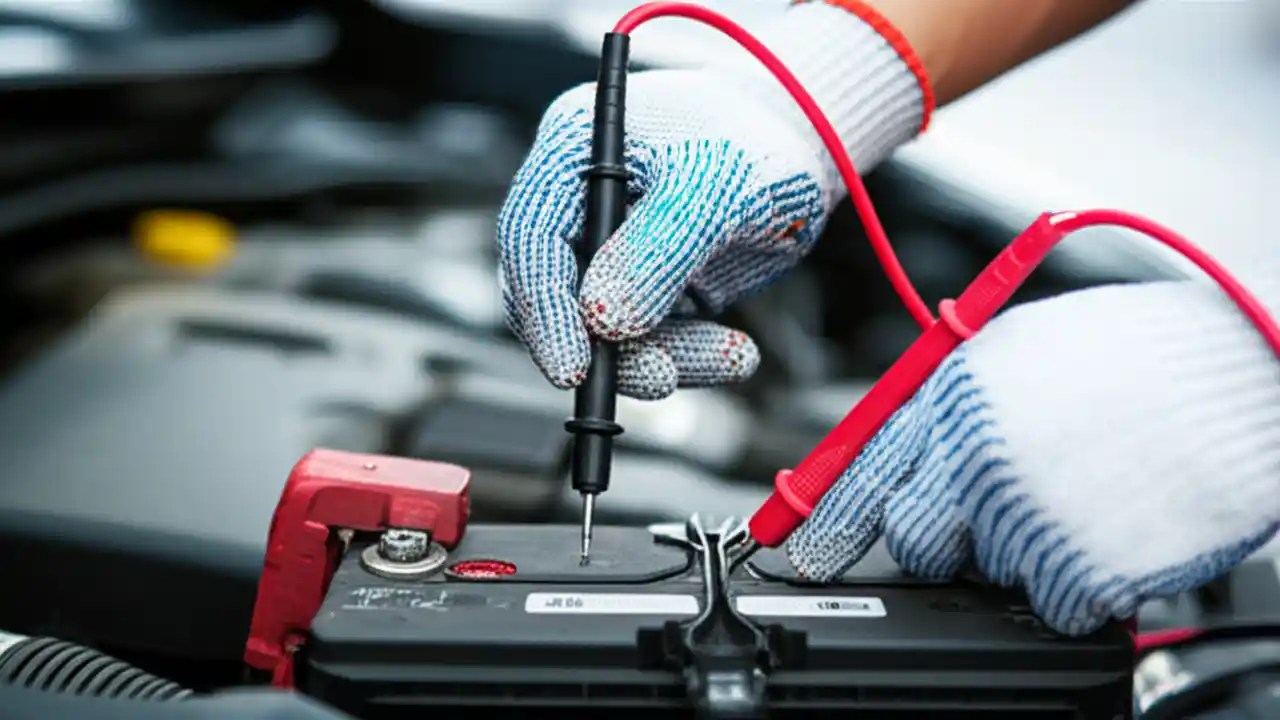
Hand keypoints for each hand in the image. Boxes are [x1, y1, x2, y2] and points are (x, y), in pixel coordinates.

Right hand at [498, 69, 827, 399]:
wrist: (802, 147)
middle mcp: (578, 206)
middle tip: (662, 376)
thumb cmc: (755, 141)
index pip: (530, 237)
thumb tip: (602, 320)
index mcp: (574, 154)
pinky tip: (734, 352)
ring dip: (662, 358)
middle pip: (555, 294)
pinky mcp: (642, 288)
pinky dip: (688, 356)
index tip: (571, 366)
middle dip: (607, 348)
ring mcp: (608, 250)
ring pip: (603, 332)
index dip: (543, 305)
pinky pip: (647, 341)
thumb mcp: (715, 186)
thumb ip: (658, 250)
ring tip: (732, 355)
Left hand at [788, 279, 1279, 634]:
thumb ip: (953, 403)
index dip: (826, 521)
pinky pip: (1052, 605)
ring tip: (1084, 492)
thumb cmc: (1144, 354)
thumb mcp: (1020, 349)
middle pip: (912, 539)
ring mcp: (1022, 514)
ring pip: (988, 571)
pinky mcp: (1076, 566)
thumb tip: (908, 451)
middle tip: (996, 516)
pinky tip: (1112, 526)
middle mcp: (974, 455)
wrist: (1242, 377)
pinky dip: (1082, 583)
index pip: (861, 473)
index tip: (804, 551)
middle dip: (942, 540)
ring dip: (1028, 550)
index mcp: (953, 395)